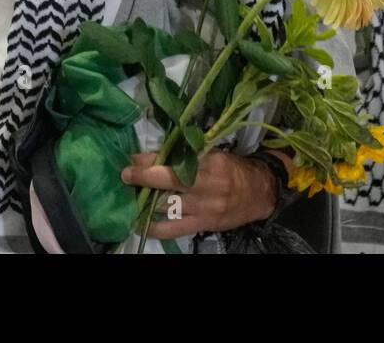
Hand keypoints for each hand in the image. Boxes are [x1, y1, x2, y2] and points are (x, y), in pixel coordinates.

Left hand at [120, 150, 277, 239]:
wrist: (258, 194)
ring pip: (166, 204)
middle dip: (143, 177)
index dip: (151, 158)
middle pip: (169, 180)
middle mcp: (206, 184)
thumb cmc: (233, 170)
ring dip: (145, 200)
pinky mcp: (201, 225)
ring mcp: (203, 207)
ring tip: (130, 196)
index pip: (176, 158)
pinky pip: (171, 229)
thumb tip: (155, 154)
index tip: (133, 157)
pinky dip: (153, 227)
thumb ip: (189, 154)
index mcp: (210, 161)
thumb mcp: (215, 155)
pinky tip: (139, 223)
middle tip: (125, 174)